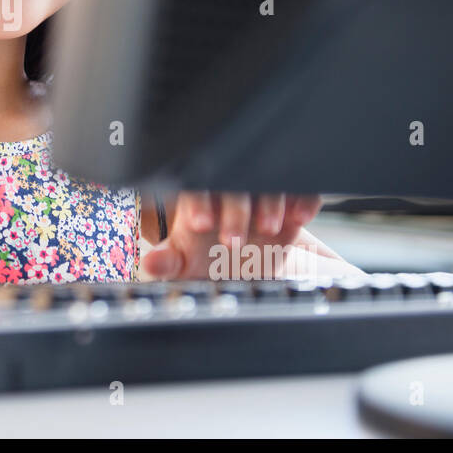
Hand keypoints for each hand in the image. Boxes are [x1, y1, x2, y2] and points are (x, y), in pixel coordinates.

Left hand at [141, 191, 325, 279]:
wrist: (255, 270)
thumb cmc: (213, 262)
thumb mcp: (188, 264)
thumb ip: (168, 263)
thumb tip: (149, 265)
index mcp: (200, 197)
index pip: (194, 188)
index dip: (197, 203)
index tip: (200, 225)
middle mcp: (231, 189)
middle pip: (232, 184)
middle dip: (234, 209)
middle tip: (233, 241)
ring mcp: (263, 191)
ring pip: (267, 182)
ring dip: (269, 202)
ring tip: (269, 228)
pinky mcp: (293, 198)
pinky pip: (301, 188)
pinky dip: (302, 199)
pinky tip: (299, 218)